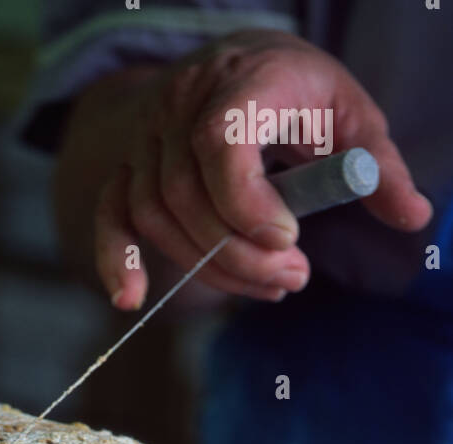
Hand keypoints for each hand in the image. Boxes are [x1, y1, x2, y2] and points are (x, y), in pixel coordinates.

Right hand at [53, 30, 433, 309]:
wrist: (233, 64)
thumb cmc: (298, 93)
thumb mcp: (349, 115)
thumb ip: (377, 167)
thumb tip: (414, 216)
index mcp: (244, 79)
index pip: (222, 141)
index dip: (248, 201)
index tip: (289, 241)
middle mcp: (183, 104)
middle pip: (190, 194)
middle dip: (241, 253)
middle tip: (293, 278)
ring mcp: (148, 138)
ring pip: (160, 215)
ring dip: (209, 267)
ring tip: (267, 286)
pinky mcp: (128, 168)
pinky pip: (110, 215)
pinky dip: (114, 258)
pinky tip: (130, 298)